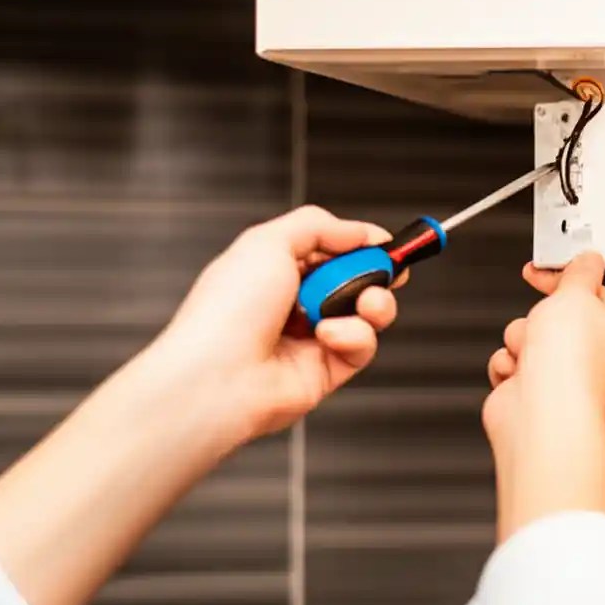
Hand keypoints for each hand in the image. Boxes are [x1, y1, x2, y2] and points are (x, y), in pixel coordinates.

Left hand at [150, 205, 406, 444]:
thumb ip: (319, 226)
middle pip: (354, 280)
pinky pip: (362, 348)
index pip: (329, 250)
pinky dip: (354, 337)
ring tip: (363, 304)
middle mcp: (292, 304)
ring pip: (366, 315)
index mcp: (274, 269)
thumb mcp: (268, 242)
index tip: (386, 245)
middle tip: (383, 271)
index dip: (360, 245)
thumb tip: (359, 231)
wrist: (218, 378)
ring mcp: (310, 338)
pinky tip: (329, 337)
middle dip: (375, 273)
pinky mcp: (326, 371)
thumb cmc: (227, 312)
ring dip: (373, 304)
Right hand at [480, 252, 604, 539]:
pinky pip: (515, 362)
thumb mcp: (577, 293)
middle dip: (541, 316)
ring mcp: (569, 380)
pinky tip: (521, 374)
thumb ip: (580, 271)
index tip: (546, 268)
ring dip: (523, 339)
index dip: (568, 278)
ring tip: (532, 352)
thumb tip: (587, 259)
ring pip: (532, 336)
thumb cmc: (571, 363)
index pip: (598, 293)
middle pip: (562, 315)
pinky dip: (510, 365)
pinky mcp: (538, 394)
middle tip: (543, 320)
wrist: (541, 412)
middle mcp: (604, 362)